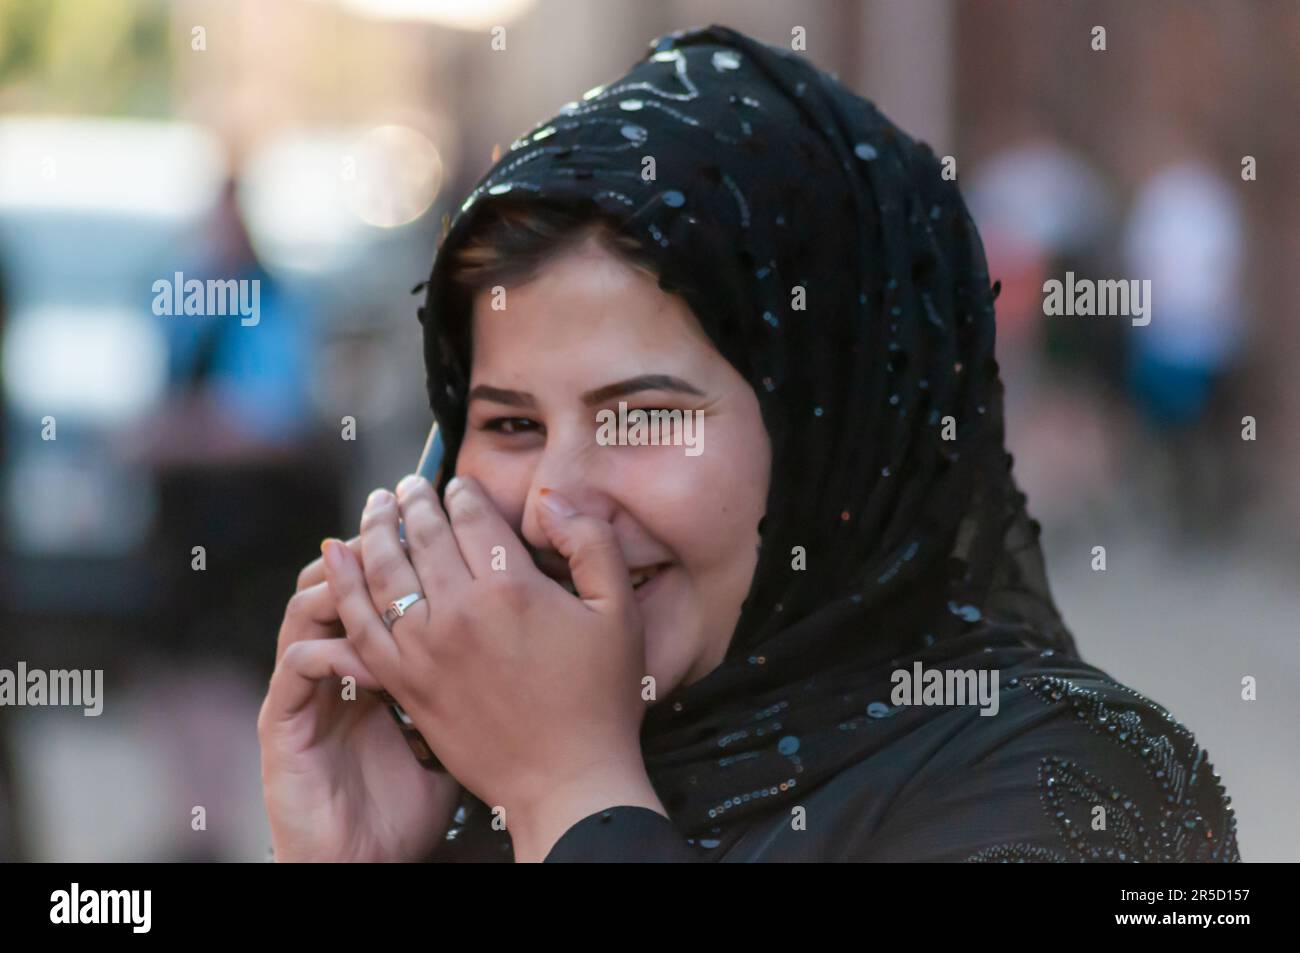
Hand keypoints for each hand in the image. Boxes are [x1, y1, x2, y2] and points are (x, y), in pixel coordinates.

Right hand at [257, 553, 461, 861]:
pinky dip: (335, 650)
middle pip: (339, 573)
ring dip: (346, 584)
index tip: (448, 527)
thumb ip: (463, 673)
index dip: (408, 545)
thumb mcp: (448, 724)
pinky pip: (300, 663)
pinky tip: (372, 658)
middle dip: (377, 544)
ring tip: (388, 580)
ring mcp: (303, 688)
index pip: (378, 577)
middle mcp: (331, 661)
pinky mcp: (283, 721)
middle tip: (413, 531)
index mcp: (368, 656)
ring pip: (307, 606)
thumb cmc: (410, 799)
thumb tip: (519, 627)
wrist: (363, 860)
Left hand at [320, 473, 664, 861]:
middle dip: (413, 501)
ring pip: (383, 571)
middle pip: (422, 536)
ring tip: (374, 506)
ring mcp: (425, 649)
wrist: (567, 780)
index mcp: (510, 588)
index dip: (463, 492)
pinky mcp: (406, 683)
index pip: (471, 517)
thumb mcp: (619, 611)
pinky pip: (360, 624)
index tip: (460, 484)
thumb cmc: (600, 697)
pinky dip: (343, 586)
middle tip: (408, 485)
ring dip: (374, 530)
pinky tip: (335, 558)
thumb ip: (592, 543)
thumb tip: (553, 501)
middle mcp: (459, 612)